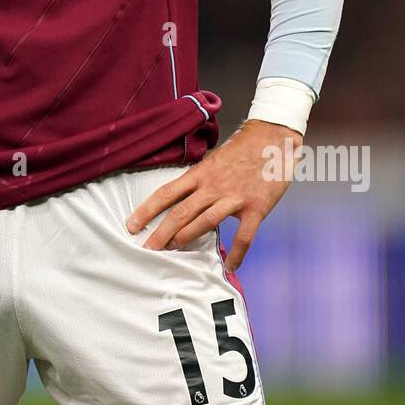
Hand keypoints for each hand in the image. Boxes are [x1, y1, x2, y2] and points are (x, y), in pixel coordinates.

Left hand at [125, 118, 301, 269]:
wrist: (273, 138)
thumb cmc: (242, 149)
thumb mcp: (214, 160)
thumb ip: (200, 179)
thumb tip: (182, 198)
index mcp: (200, 173)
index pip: (167, 192)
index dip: (147, 209)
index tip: (131, 224)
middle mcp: (213, 186)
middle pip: (181, 212)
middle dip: (161, 232)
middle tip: (147, 249)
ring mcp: (234, 198)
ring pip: (205, 222)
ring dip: (187, 238)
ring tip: (172, 252)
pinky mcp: (255, 208)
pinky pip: (244, 236)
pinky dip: (237, 253)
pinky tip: (230, 266)